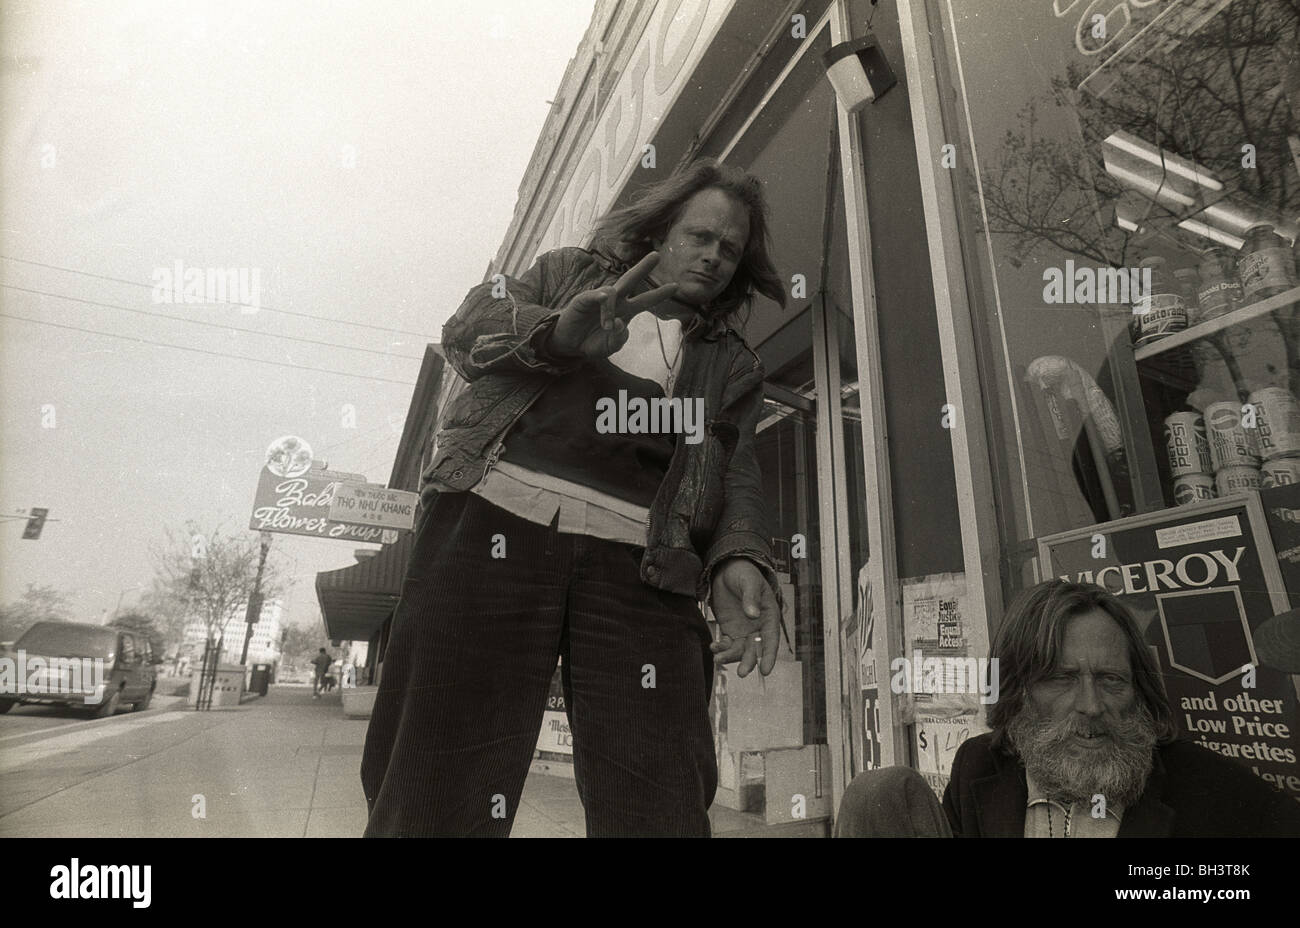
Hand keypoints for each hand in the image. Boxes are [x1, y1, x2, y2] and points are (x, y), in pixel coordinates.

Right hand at [549, 251, 678, 358]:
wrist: (570, 346)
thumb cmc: (592, 343)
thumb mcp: (610, 347)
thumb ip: (619, 339)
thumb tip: (619, 323)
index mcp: (625, 312)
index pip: (645, 300)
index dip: (659, 294)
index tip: (675, 286)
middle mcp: (614, 302)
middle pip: (630, 280)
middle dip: (643, 268)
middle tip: (656, 255)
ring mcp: (599, 299)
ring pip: (612, 293)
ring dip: (610, 311)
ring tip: (606, 328)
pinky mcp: (583, 300)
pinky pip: (594, 295)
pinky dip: (601, 297)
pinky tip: (604, 297)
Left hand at [708, 557, 780, 676]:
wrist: (727, 569)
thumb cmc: (744, 573)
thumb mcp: (748, 582)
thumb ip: (751, 597)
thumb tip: (753, 615)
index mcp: (769, 616)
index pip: (771, 639)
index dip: (769, 655)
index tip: (766, 670)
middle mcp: (758, 627)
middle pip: (755, 649)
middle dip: (748, 662)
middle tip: (741, 673)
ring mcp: (744, 630)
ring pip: (739, 650)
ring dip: (730, 657)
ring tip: (718, 658)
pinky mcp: (730, 630)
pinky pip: (727, 644)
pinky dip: (721, 648)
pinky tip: (713, 647)